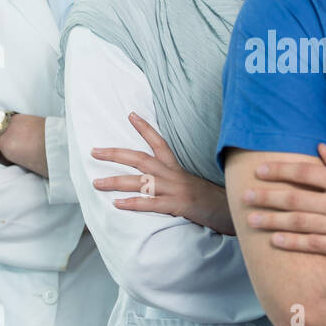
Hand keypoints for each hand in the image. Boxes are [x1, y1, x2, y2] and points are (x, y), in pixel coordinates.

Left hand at [91, 112, 235, 234]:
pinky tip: (117, 204)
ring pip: (141, 181)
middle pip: (140, 159)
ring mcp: (175, 189)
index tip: (130, 114)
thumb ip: (174, 180)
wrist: (230, 211)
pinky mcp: (178, 205)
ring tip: (96, 183)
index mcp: (176, 168)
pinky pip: (151, 204)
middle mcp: (173, 174)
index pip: (159, 142)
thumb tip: (155, 183)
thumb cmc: (210, 200)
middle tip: (94, 151)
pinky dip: (133, 203)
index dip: (144, 128)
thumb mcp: (191, 184)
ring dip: (116, 181)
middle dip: (115, 154)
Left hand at [241, 142, 325, 262]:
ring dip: (271, 220)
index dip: (279, 171)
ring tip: (251, 220)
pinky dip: (291, 242)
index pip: (304, 173)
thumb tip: (320, 150)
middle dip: (266, 196)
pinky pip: (311, 244)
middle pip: (293, 198)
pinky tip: (274, 240)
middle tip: (245, 196)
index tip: (260, 171)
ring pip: (297, 222)